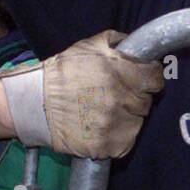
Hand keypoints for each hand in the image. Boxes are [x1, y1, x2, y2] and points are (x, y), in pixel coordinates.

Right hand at [37, 30, 164, 157]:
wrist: (34, 103)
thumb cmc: (63, 72)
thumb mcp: (90, 45)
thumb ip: (120, 43)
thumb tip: (142, 47)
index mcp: (120, 71)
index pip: (155, 78)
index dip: (149, 78)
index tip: (141, 79)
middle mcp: (121, 98)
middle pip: (146, 101)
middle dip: (135, 97)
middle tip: (115, 95)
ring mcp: (115, 124)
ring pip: (138, 122)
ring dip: (127, 117)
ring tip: (104, 111)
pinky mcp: (108, 146)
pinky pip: (126, 141)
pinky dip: (118, 136)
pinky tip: (101, 127)